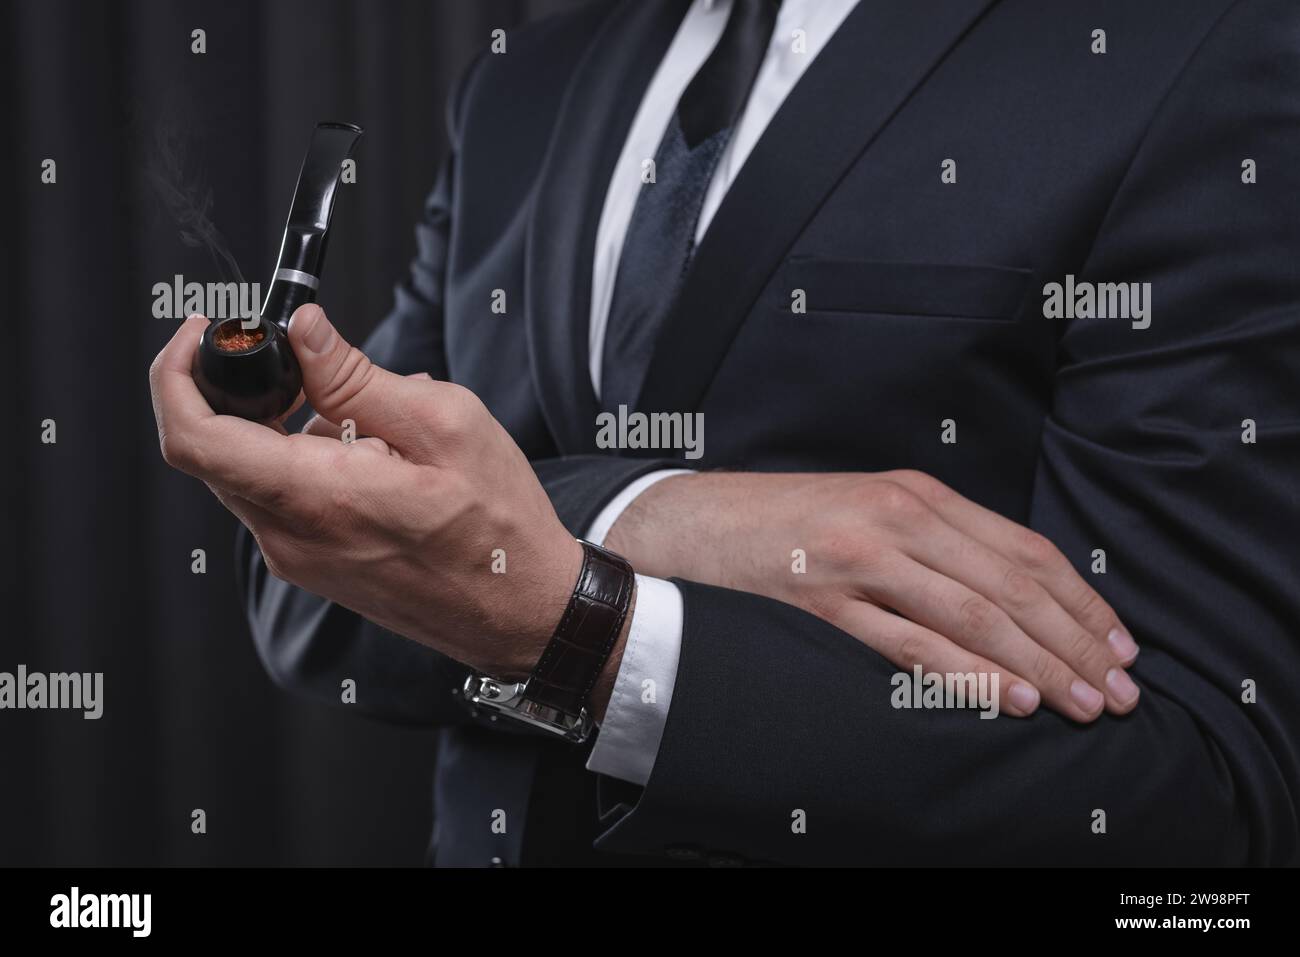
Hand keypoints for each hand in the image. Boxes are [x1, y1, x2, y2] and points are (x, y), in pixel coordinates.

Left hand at [148, 308, 608, 699]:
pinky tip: (367, 450)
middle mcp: (290, 536)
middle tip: (293, 356)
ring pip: (246, 472)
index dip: (176, 374)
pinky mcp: (313, 566)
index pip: (194, 437)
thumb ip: (356, 376)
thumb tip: (303, 331)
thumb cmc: (497, 526)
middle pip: (212, 450)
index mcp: (316, 496)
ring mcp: (298, 558)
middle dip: (238, 391)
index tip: (204, 334)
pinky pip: (277, 499)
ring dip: (280, 426)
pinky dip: (300, 458)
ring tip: (361, 413)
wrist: (521, 607)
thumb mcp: (443, 424)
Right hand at [606, 471, 1139, 721]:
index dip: (1082, 602)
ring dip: (1041, 663)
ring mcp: (861, 557)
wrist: (689, 522)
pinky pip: (910, 643)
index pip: (1025, 550)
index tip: (1120, 646)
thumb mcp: (868, 512)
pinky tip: (1013, 697)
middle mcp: (899, 517)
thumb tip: (1010, 595)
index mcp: (917, 493)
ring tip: (1086, 704)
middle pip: (1013, 585)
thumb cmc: (783, 524)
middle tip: (1122, 690)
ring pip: (975, 614)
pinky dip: (969, 674)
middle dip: (1078, 641)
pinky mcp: (824, 600)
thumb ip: (933, 541)